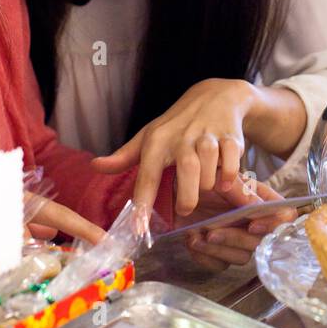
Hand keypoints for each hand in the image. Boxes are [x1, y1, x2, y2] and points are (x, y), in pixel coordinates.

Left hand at [0, 179, 105, 257]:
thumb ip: (14, 235)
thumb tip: (37, 241)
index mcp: (15, 197)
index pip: (57, 216)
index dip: (83, 228)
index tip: (105, 239)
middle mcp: (7, 202)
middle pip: (45, 219)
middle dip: (66, 233)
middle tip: (88, 248)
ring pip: (26, 228)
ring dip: (39, 240)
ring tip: (58, 251)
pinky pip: (7, 234)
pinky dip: (17, 243)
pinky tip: (21, 251)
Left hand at [92, 78, 256, 216]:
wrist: (215, 97)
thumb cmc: (177, 124)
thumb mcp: (149, 135)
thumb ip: (124, 156)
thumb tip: (95, 166)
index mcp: (157, 141)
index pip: (147, 176)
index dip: (143, 205)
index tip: (139, 230)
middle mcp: (182, 138)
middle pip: (187, 173)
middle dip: (187, 198)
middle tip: (185, 209)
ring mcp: (208, 137)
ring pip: (210, 172)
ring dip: (208, 186)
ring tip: (205, 186)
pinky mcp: (231, 138)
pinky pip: (231, 166)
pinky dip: (229, 178)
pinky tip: (224, 181)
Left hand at [174, 176, 294, 271]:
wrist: (175, 191)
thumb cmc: (200, 178)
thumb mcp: (218, 176)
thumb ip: (240, 189)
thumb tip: (258, 207)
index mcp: (261, 200)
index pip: (285, 217)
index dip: (273, 224)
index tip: (252, 225)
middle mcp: (254, 222)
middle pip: (262, 242)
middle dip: (235, 238)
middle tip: (211, 232)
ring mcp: (238, 240)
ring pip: (241, 257)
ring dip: (217, 249)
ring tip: (195, 236)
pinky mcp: (220, 254)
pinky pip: (220, 265)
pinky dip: (204, 255)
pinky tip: (191, 240)